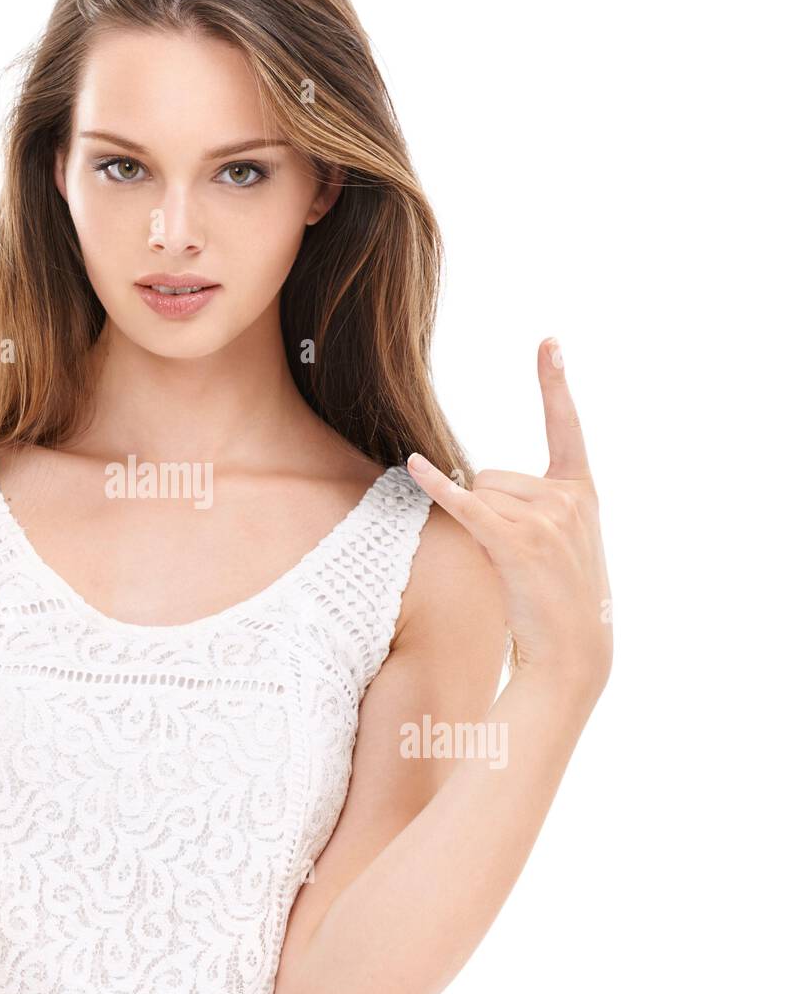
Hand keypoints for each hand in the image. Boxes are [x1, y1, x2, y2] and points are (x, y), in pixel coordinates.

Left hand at [406, 337, 611, 693]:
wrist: (574, 652)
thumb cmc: (555, 598)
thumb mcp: (558, 541)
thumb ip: (529, 505)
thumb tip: (468, 481)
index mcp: (582, 491)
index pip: (567, 426)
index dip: (554, 382)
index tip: (548, 341)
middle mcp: (568, 498)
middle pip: (494, 474)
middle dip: (488, 509)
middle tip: (512, 556)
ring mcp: (546, 518)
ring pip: (480, 494)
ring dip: (478, 527)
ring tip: (508, 567)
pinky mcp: (517, 542)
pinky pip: (466, 505)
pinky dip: (437, 488)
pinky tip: (412, 468)